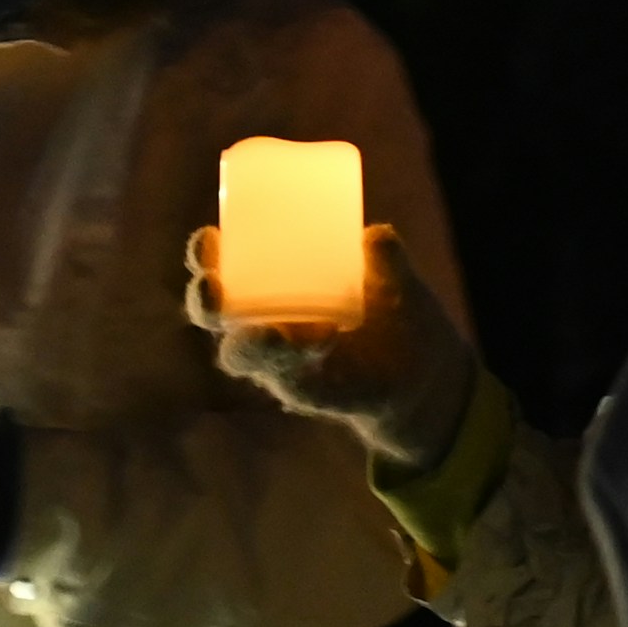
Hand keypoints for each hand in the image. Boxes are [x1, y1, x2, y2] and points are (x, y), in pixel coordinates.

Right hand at [183, 223, 478, 470]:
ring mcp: (279, 361)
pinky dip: (297, 356)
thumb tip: (376, 236)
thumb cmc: (395, 312)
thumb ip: (387, 259)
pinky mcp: (302, 391)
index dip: (206, 255)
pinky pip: (285, 376)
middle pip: (214, 314)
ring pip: (241, 354)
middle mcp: (264, 323)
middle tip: (211, 285)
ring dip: (250, 341)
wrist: (423, 369)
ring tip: (275, 332)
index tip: (211, 237)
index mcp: (272, 285)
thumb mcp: (396, 281)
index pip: (224, 268)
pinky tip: (324, 335)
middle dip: (204, 301)